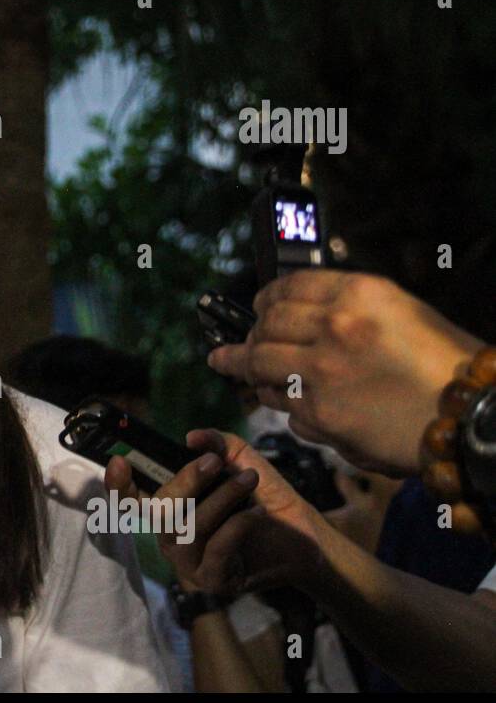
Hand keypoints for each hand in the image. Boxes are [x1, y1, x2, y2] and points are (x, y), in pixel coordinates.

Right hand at [104, 429, 328, 595]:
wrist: (303, 538)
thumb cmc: (266, 498)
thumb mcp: (241, 461)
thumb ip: (217, 444)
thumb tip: (192, 437)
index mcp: (169, 510)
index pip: (132, 502)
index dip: (118, 485)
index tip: (120, 462)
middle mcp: (170, 538)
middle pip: (160, 511)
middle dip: (187, 481)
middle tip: (217, 462)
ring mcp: (188, 563)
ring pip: (189, 528)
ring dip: (222, 498)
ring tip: (249, 480)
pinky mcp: (211, 581)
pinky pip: (216, 548)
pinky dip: (238, 524)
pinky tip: (257, 513)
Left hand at [208, 271, 482, 476]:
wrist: (470, 416)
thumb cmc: (444, 367)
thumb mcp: (402, 313)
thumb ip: (351, 310)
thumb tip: (303, 315)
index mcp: (359, 293)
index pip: (287, 286)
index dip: (266, 298)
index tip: (258, 305)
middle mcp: (335, 325)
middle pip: (266, 323)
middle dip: (251, 333)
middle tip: (243, 340)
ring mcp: (322, 370)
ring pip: (260, 362)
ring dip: (244, 365)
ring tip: (230, 365)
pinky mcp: (319, 412)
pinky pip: (281, 403)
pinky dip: (275, 401)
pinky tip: (272, 399)